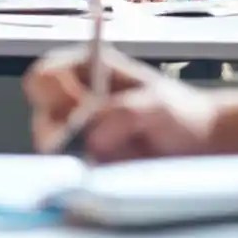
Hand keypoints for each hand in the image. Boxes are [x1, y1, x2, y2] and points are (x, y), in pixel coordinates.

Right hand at [24, 47, 216, 161]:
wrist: (197, 143)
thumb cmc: (180, 113)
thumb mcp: (160, 106)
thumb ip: (126, 114)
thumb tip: (93, 135)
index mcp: (87, 68)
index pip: (46, 74)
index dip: (55, 92)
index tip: (80, 106)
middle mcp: (75, 99)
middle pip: (41, 111)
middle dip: (58, 128)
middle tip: (86, 138)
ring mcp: (76, 132)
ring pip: (51, 143)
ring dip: (75, 150)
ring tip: (116, 151)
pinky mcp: (84, 159)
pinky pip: (68, 167)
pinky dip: (83, 169)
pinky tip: (112, 166)